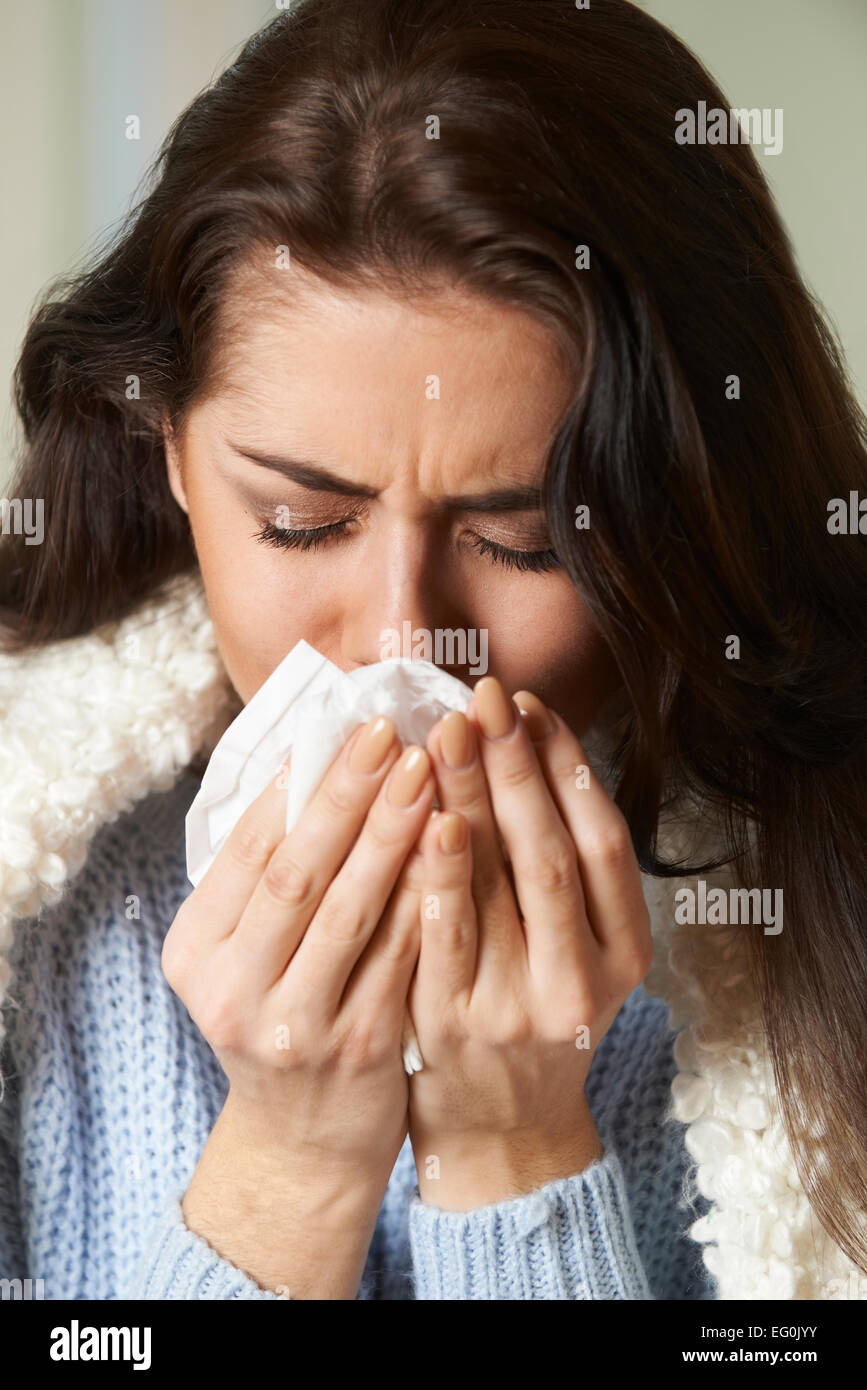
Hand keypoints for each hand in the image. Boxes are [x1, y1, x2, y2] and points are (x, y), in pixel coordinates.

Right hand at [162, 713, 434, 1189]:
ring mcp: (295, 1026)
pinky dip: (426, 894)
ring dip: (393, 834)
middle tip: (392, 732)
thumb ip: (270, 875)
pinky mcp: (358, 1049)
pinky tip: (455, 843)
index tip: (344, 724)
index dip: (299, 783)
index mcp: (196, 953)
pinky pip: (399, 956)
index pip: (248, 849)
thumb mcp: (246, 953)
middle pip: (297, 875)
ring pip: (351, 912)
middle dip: (348, 795)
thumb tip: (319, 758)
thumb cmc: (282, 1015)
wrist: (304, 1138)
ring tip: (429, 771)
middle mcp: (233, 992)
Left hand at [382, 678, 651, 1209]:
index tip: (530, 703)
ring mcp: (521, 1006)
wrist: (498, 1132)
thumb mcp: (574, 956)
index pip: (604, 841)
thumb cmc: (531, 1019)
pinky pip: (445, 935)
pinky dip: (438, 873)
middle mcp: (584, 979)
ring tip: (449, 730)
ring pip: (502, 885)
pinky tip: (428, 819)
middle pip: (553, 852)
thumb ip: (556, 873)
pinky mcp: (457, 1025)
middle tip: (484, 695)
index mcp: (625, 953)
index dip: (568, 767)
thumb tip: (518, 750)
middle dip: (518, 766)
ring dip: (474, 799)